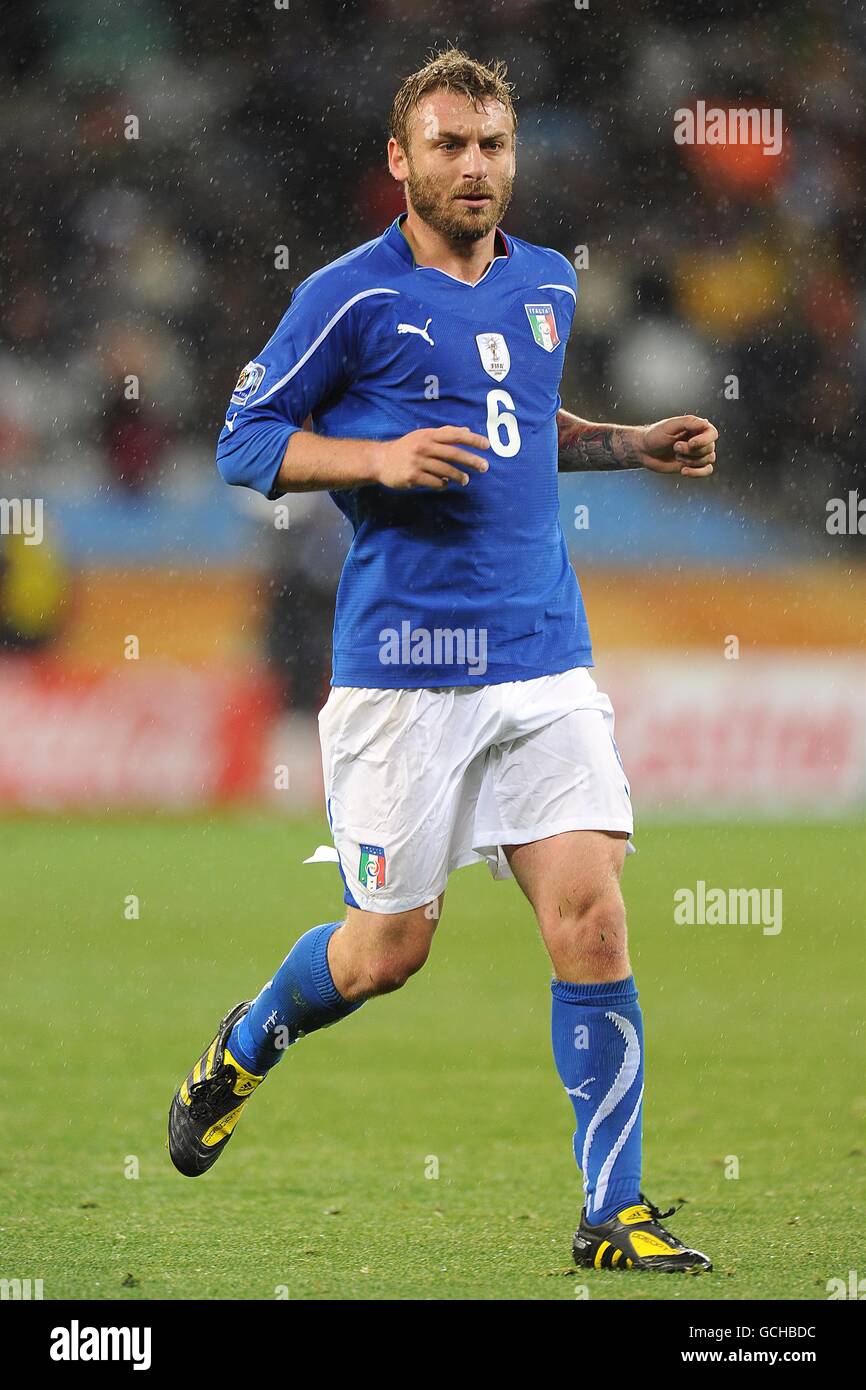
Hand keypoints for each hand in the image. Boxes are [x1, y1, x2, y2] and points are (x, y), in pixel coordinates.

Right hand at [375, 426, 489, 489]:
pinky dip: (442, 484)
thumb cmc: (406, 448)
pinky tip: (445, 485)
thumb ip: (444, 433)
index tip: (487, 445)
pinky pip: (434, 482)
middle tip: (484, 467)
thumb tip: (467, 431)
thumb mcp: (423, 436)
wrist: (380, 460)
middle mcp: (424, 446)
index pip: (455, 435)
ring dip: (459, 476)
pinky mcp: (412, 476)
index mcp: (428, 435)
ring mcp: (417, 462)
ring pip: (445, 470)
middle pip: (453, 453)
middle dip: (471, 460)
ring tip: (466, 480)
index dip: (472, 439)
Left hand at [639, 416, 716, 476]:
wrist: (644, 451)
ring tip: (676, 456)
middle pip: (709, 449)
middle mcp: (700, 440)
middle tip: (675, 447)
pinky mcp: (693, 465)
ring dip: (690, 461)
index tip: (691, 443)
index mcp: (697, 427)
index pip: (712, 434)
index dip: (704, 440)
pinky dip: (697, 473)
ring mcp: (697, 453)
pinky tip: (683, 471)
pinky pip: (707, 471)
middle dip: (691, 451)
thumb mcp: (670, 425)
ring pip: (708, 460)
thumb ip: (688, 422)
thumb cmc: (655, 436)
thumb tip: (706, 423)